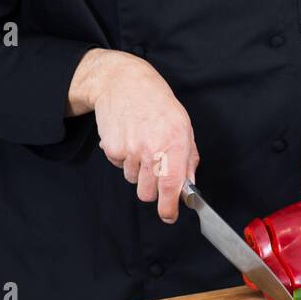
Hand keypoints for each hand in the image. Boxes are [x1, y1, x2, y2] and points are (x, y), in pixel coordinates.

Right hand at [68, 48, 199, 222]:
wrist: (125, 83)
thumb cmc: (158, 103)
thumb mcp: (183, 126)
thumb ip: (189, 157)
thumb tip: (189, 184)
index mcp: (175, 143)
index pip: (172, 186)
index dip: (169, 207)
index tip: (168, 215)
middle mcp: (152, 149)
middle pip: (147, 193)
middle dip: (152, 189)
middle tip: (154, 170)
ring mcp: (130, 150)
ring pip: (133, 180)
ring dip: (138, 170)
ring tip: (142, 144)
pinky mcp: (111, 148)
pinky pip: (118, 166)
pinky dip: (123, 158)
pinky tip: (129, 138)